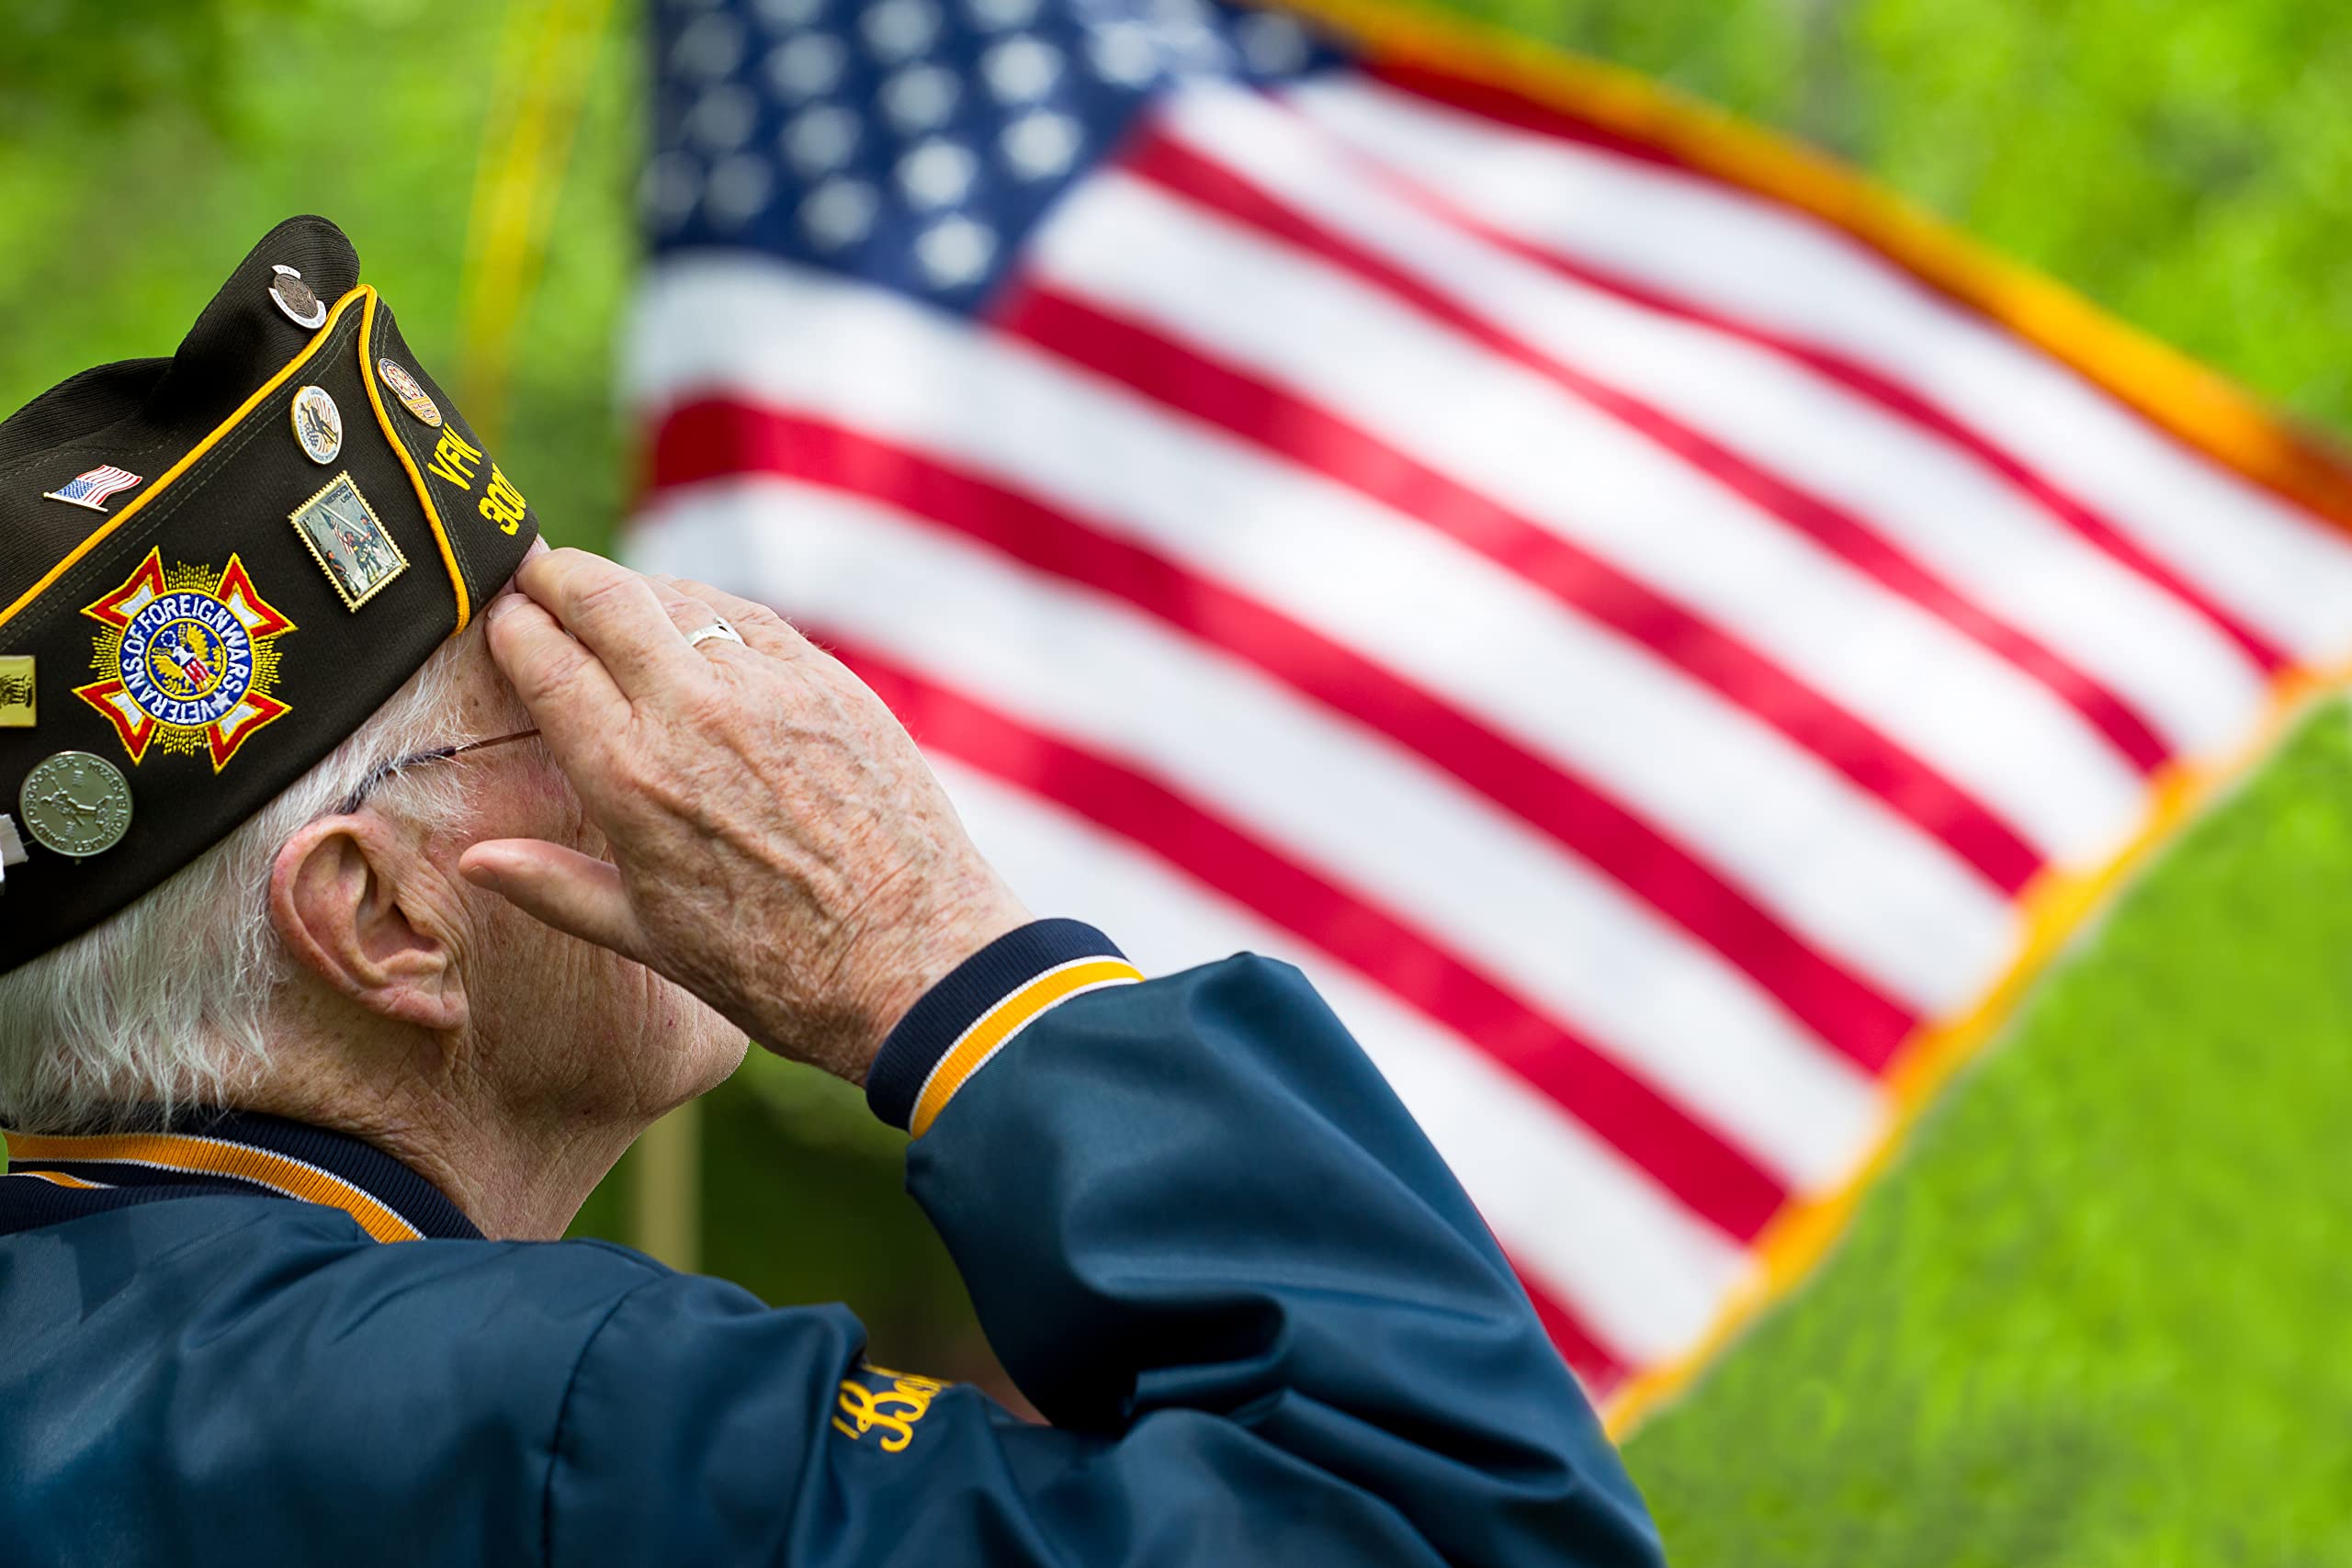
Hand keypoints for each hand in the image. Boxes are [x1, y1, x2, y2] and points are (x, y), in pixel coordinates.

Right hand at [457, 549, 1030, 1084]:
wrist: (916, 962)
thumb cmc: (777, 969)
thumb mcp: (650, 937)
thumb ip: (554, 886)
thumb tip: (475, 859)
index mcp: (629, 775)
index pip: (544, 656)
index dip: (511, 626)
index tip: (501, 620)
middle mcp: (694, 712)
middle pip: (603, 596)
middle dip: (558, 575)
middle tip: (539, 575)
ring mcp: (770, 688)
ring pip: (680, 597)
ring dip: (636, 591)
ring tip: (614, 604)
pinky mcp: (833, 683)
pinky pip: (754, 619)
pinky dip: (711, 612)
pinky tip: (698, 627)